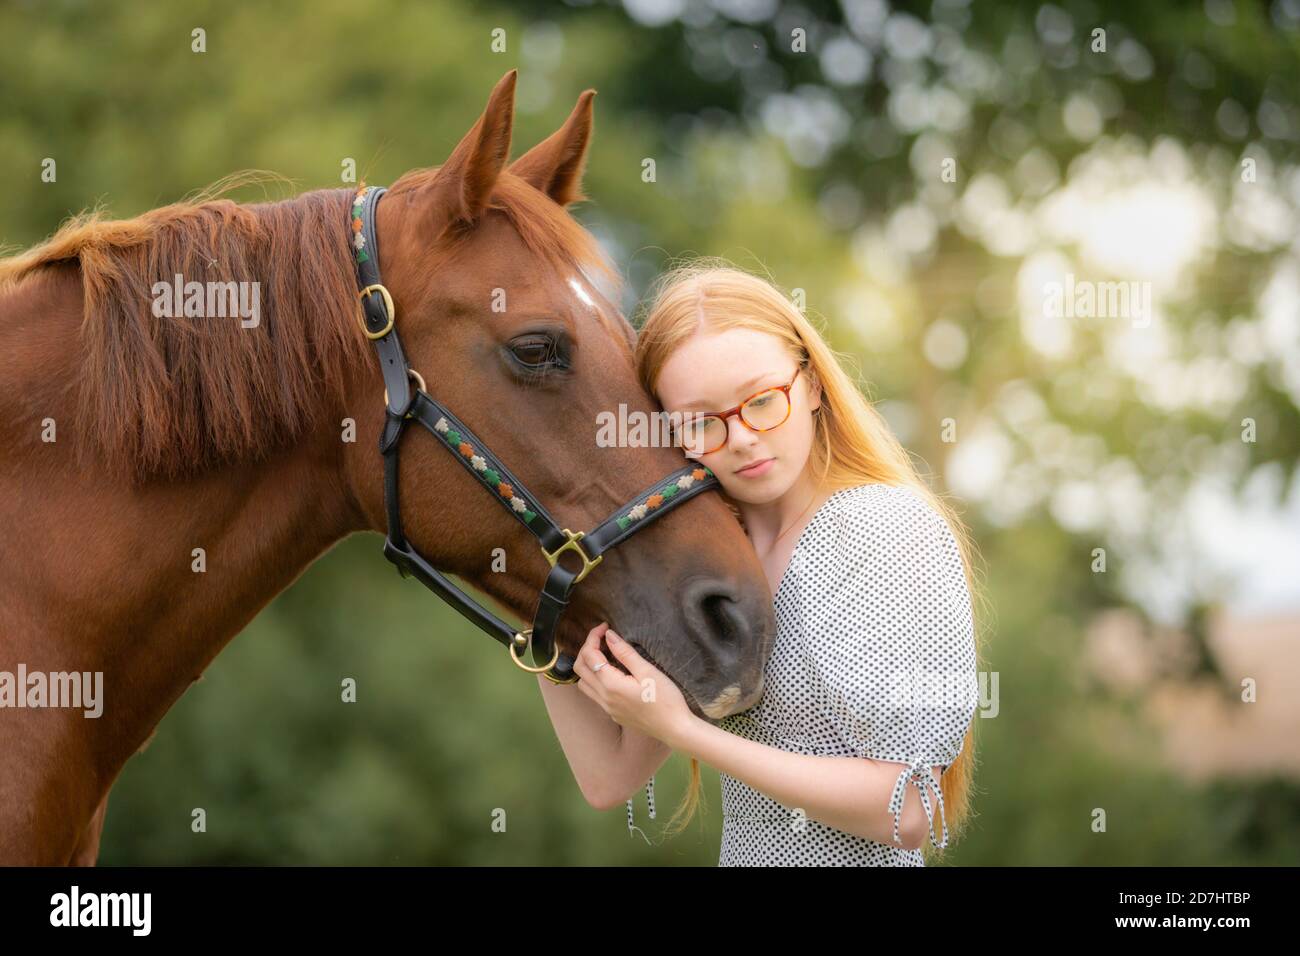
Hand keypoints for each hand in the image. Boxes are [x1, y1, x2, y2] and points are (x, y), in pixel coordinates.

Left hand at [572, 622, 694, 747]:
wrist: (675, 729)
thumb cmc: (666, 700)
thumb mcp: (647, 671)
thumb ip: (625, 653)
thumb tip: (609, 635)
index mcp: (610, 685)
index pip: (589, 655)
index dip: (593, 637)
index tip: (605, 626)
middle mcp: (603, 698)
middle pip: (579, 669)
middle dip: (586, 649)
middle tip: (602, 638)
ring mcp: (607, 709)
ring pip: (584, 683)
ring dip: (588, 665)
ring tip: (604, 654)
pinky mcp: (614, 714)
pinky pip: (594, 694)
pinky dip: (595, 679)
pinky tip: (611, 673)